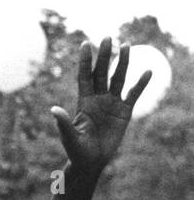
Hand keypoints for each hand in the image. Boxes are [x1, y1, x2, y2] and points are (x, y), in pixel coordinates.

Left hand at [50, 39, 151, 176]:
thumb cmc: (77, 150)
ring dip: (122, 62)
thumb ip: (63, 123)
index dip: (85, 60)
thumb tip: (53, 109)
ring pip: (118, 78)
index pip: (84, 76)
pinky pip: (133, 94)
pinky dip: (140, 84)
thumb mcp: (69, 137)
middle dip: (104, 55)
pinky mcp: (124, 112)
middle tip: (108, 37)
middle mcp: (98, 98)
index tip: (85, 43)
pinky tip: (147, 72)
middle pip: (102, 72)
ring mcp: (111, 103)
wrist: (91, 162)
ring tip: (126, 44)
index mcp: (84, 101)